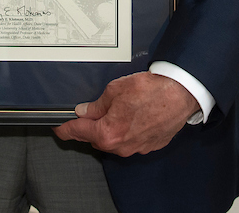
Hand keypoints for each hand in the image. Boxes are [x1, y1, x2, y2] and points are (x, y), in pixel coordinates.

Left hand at [53, 72, 198, 156]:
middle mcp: (121, 146)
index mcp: (108, 133)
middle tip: (91, 110)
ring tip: (120, 107)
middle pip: (95, 138)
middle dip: (90, 125)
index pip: (77, 132)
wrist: (180, 94)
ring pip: (114, 140)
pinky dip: (128, 129)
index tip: (58, 126)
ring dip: (111, 127)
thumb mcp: (115, 90)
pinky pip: (131, 140)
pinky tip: (133, 114)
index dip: (64, 128)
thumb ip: (96, 105)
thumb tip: (85, 111)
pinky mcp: (149, 146)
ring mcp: (136, 148)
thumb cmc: (152, 91)